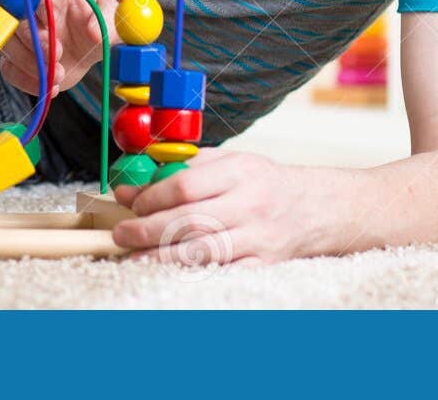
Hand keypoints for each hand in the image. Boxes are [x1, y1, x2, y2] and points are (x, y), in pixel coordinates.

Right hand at [0, 0, 115, 94]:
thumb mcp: (110, 11)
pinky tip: (50, 86)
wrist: (90, 35)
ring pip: (8, 47)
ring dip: (31, 65)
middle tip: (56, 57)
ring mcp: (20, 33)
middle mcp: (28, 8)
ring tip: (60, 75)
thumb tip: (95, 33)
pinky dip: (27, 82)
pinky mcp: (18, 57)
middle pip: (14, 21)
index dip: (34, 11)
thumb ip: (108, 16)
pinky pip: (9, 69)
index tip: (50, 29)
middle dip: (35, 44)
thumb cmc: (97, 14)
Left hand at [110, 150, 340, 265]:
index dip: (153, 198)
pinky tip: (169, 272)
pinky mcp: (265, 264)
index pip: (186, 186)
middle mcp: (250, 204)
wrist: (315, 208)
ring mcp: (259, 237)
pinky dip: (194, 274)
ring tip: (134, 257)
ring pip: (203, 252)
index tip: (133, 204)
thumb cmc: (263, 183)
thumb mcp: (229, 163)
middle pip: (189, 221)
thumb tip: (130, 188)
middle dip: (148, 230)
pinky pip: (223, 273)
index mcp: (240, 172)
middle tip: (121, 235)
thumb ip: (180, 170)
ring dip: (162, 257)